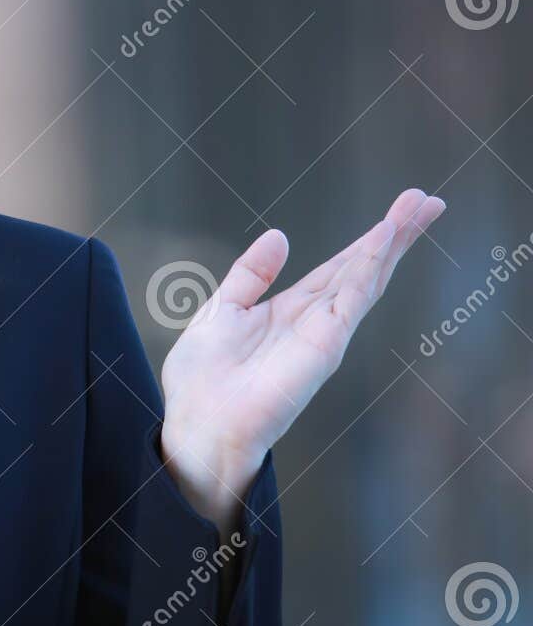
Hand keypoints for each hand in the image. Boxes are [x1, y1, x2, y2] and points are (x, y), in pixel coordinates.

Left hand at [158, 188, 446, 529]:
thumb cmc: (203, 380)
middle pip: (363, 268)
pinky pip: (351, 299)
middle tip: (426, 200)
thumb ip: (251, 274)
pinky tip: (383, 241)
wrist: (200, 425)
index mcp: (289, 310)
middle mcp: (314, 320)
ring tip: (420, 208)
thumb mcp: (221, 309)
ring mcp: (323, 333)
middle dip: (394, 234)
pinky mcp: (324, 346)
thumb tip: (280, 235)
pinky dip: (368, 269)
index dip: (366, 240)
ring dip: (391, 242)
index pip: (338, 268)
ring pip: (366, 278)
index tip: (397, 210)